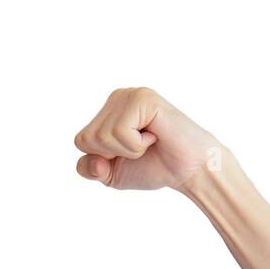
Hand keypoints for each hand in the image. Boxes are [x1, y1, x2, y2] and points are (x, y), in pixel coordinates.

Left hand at [74, 87, 222, 192]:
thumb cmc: (154, 167)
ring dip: (129, 150)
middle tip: (142, 147)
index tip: (130, 154)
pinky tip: (155, 135)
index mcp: (107, 112)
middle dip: (114, 155)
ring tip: (150, 140)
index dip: (103, 159)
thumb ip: (89, 168)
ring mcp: (129, 95)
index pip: (81, 141)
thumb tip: (94, 160)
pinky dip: (137, 145)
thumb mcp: (111, 174)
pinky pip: (119, 132)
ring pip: (101, 137)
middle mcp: (116, 98)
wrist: (188, 170)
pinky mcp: (142, 97)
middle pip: (87, 139)